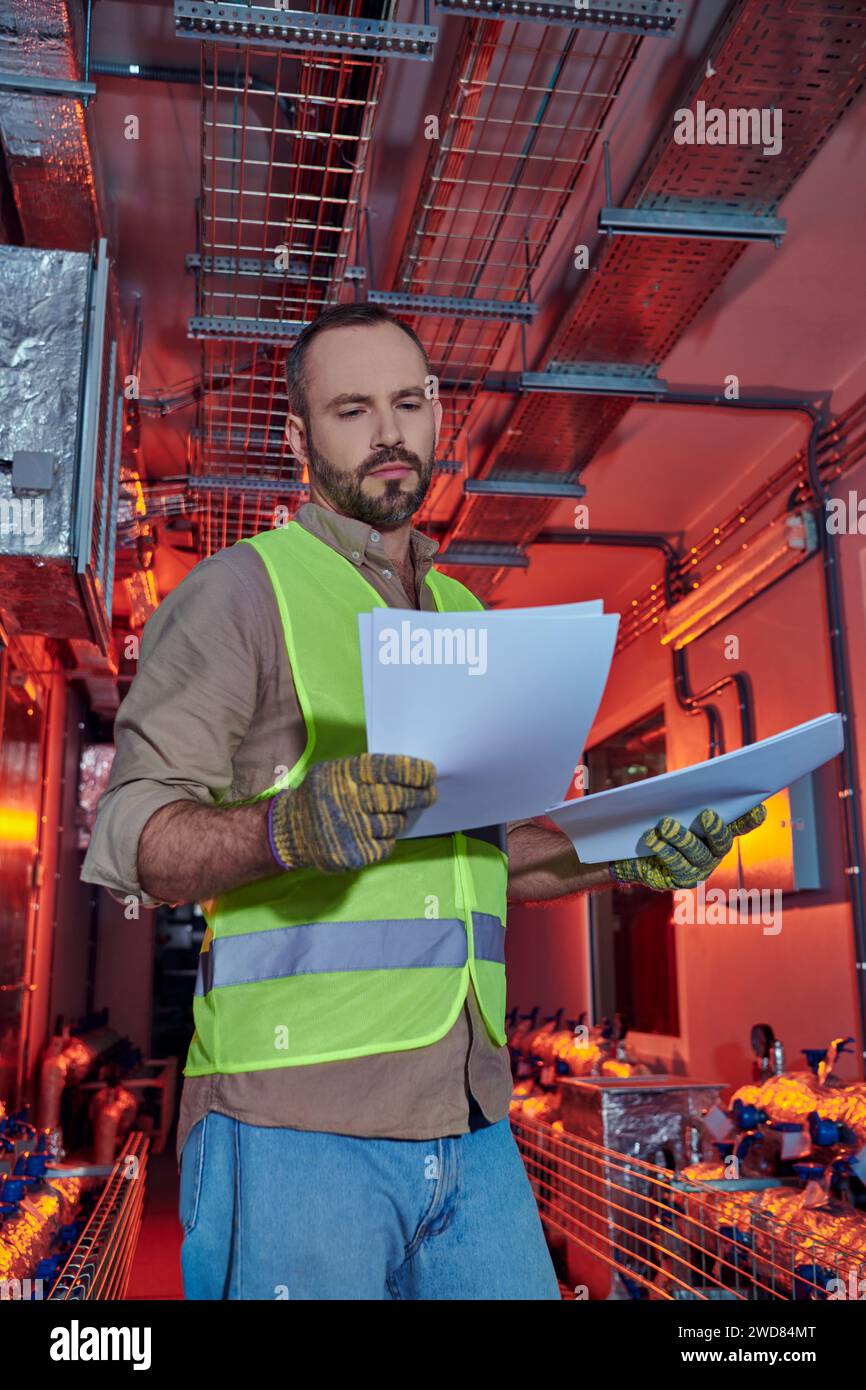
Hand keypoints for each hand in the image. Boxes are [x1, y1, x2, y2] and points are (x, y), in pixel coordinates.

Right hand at [268, 752, 436, 873]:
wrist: (291, 832)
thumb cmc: (322, 796)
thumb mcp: (335, 773)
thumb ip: (366, 772)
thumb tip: (412, 774)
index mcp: (343, 775)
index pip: (388, 769)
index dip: (413, 771)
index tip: (429, 773)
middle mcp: (347, 801)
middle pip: (397, 797)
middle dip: (419, 796)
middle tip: (430, 795)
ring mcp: (350, 830)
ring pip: (395, 823)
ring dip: (399, 819)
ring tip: (392, 815)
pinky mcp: (354, 854)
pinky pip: (387, 845)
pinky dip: (387, 839)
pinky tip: (375, 833)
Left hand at [609, 803, 766, 891]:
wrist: (637, 855)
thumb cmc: (658, 825)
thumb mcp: (670, 810)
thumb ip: (683, 800)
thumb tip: (685, 784)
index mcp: (717, 833)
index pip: (739, 825)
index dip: (750, 820)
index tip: (759, 809)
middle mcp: (714, 852)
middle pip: (721, 843)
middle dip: (716, 829)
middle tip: (708, 814)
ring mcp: (700, 868)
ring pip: (697, 853)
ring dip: (682, 837)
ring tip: (667, 824)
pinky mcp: (682, 879)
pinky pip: (675, 864)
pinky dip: (663, 848)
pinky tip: (652, 837)